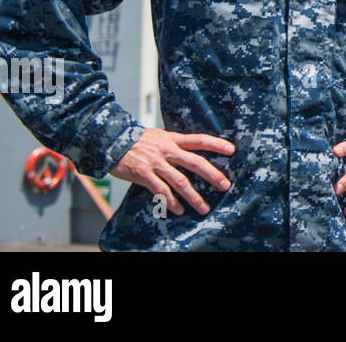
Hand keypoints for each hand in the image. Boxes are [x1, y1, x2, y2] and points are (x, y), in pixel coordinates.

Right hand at [110, 127, 234, 215]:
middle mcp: (168, 150)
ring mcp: (156, 163)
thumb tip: (191, 149)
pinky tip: (179, 210)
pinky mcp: (144, 175)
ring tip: (204, 207)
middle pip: (195, 162)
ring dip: (193, 196)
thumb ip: (174, 143)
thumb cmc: (137, 140)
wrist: (112, 141)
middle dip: (212, 175)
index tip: (232, 150)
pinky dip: (171, 202)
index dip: (216, 144)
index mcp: (173, 139)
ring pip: (180, 181)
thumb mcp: (159, 136)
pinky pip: (161, 191)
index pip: (200, 140)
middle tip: (225, 185)